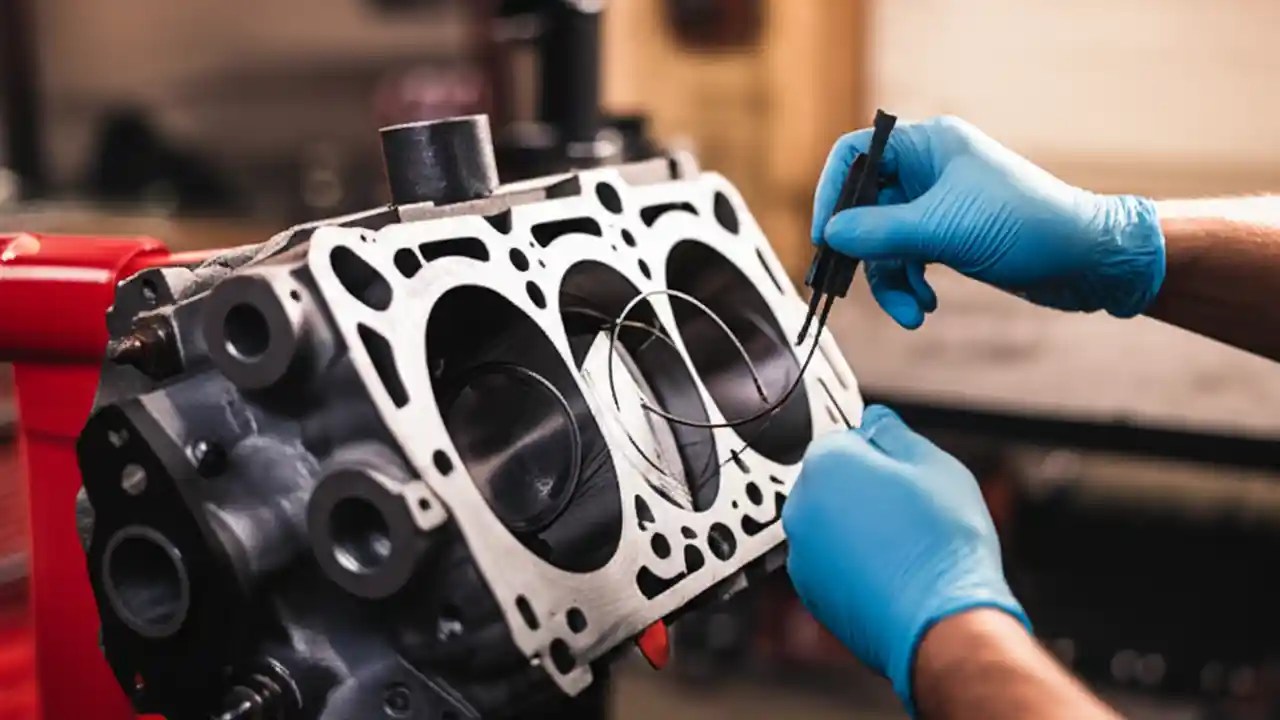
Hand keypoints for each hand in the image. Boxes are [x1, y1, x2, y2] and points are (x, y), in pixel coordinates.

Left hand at [783, 405, 1028, 712]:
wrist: (941, 622)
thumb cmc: (940, 545)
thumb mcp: (933, 464)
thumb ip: (893, 432)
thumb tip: (874, 421)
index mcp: (825, 465)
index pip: (843, 440)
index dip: (880, 455)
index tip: (904, 473)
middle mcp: (801, 507)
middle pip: (832, 484)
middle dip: (865, 491)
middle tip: (909, 512)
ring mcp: (802, 554)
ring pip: (831, 526)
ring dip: (859, 529)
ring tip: (903, 547)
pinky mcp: (812, 594)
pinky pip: (833, 563)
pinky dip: (854, 565)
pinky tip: (891, 574)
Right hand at [812, 116, 1164, 327]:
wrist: (1088, 261)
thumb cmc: (1027, 228)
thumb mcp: (943, 230)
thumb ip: (880, 233)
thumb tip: (831, 236)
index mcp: (929, 145)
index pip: (855, 154)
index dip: (832, 194)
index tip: (826, 237)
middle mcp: (930, 168)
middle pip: (864, 205)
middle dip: (863, 252)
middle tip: (848, 285)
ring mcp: (938, 203)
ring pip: (885, 240)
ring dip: (890, 280)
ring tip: (909, 313)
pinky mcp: (950, 234)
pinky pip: (908, 257)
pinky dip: (909, 284)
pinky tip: (924, 308)